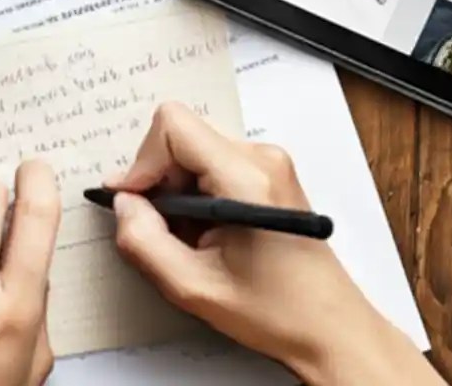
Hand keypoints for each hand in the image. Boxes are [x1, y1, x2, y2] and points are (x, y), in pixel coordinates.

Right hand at [107, 103, 441, 385]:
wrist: (329, 325)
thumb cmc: (277, 310)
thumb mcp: (193, 287)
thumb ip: (144, 242)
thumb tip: (122, 204)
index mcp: (247, 178)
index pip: (174, 126)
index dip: (142, 161)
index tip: (133, 201)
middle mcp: (262, 158)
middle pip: (182, 136)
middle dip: (158, 180)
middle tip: (159, 228)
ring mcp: (269, 163)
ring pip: (193, 150)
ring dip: (176, 190)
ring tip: (189, 238)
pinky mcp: (268, 173)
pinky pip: (212, 164)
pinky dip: (194, 194)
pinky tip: (205, 233)